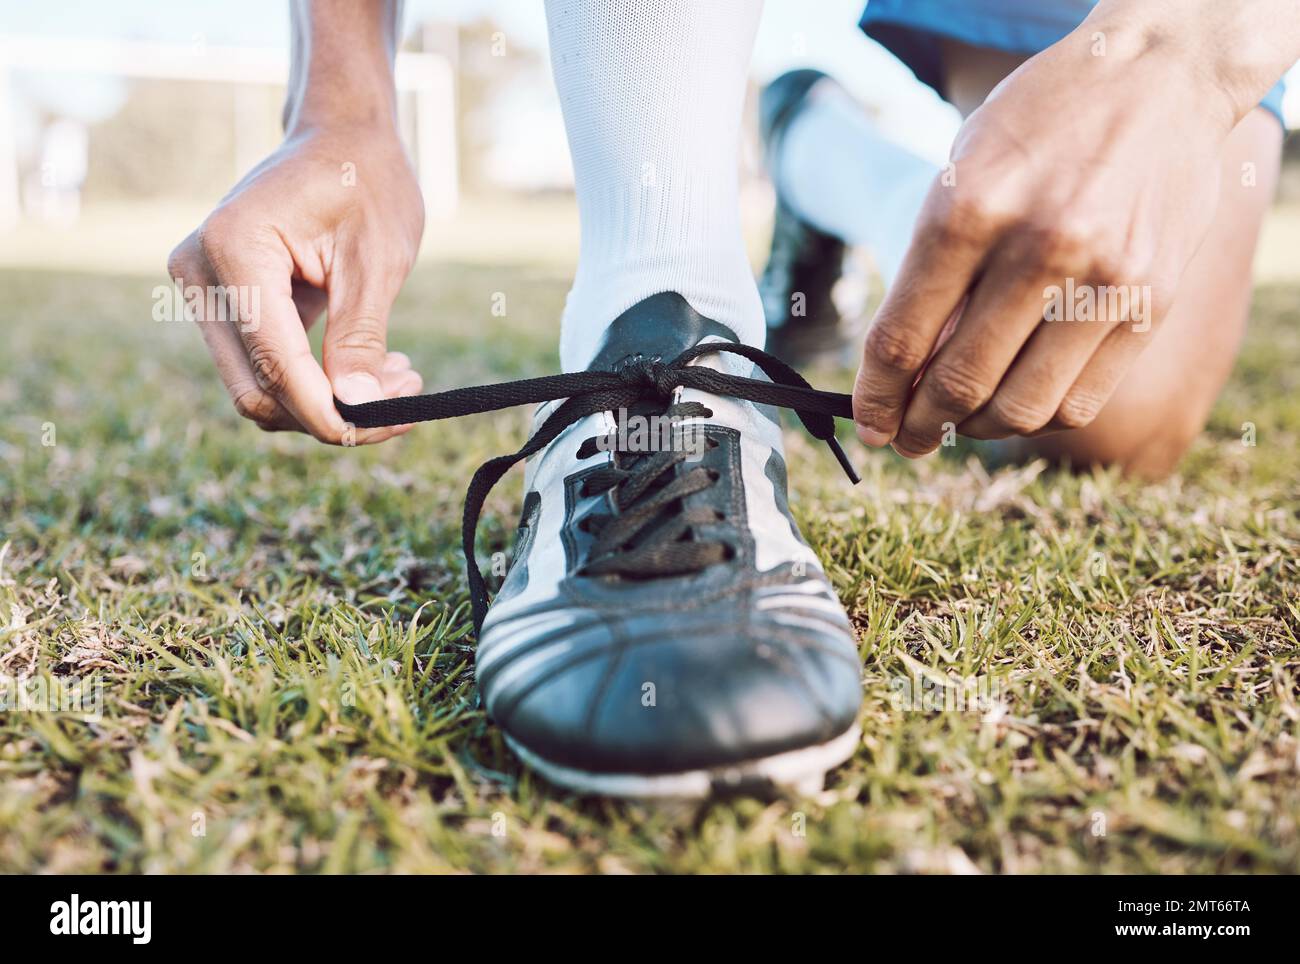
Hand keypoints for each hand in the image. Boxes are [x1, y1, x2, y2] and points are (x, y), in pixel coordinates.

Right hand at [167, 121, 423, 443]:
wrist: (341, 137)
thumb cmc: (364, 182)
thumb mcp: (376, 259)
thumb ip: (361, 336)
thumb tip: (357, 408)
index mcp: (233, 250)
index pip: (275, 362)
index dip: (327, 410)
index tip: (388, 423)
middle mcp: (200, 273)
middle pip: (257, 389)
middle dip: (330, 413)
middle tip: (407, 400)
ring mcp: (204, 290)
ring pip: (258, 388)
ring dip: (325, 403)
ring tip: (397, 377)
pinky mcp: (222, 304)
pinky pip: (263, 367)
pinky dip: (315, 384)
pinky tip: (373, 369)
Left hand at [852, 25, 1235, 456]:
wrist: (1161, 74)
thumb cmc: (1040, 124)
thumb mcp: (963, 174)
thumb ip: (936, 273)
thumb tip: (907, 374)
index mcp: (970, 210)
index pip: (901, 339)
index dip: (875, 398)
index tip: (868, 422)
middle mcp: (1039, 248)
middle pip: (958, 384)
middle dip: (918, 426)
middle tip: (907, 437)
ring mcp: (1104, 280)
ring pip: (1020, 409)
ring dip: (976, 431)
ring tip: (960, 421)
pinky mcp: (1151, 303)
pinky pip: (1079, 401)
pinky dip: (1036, 419)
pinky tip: (1016, 402)